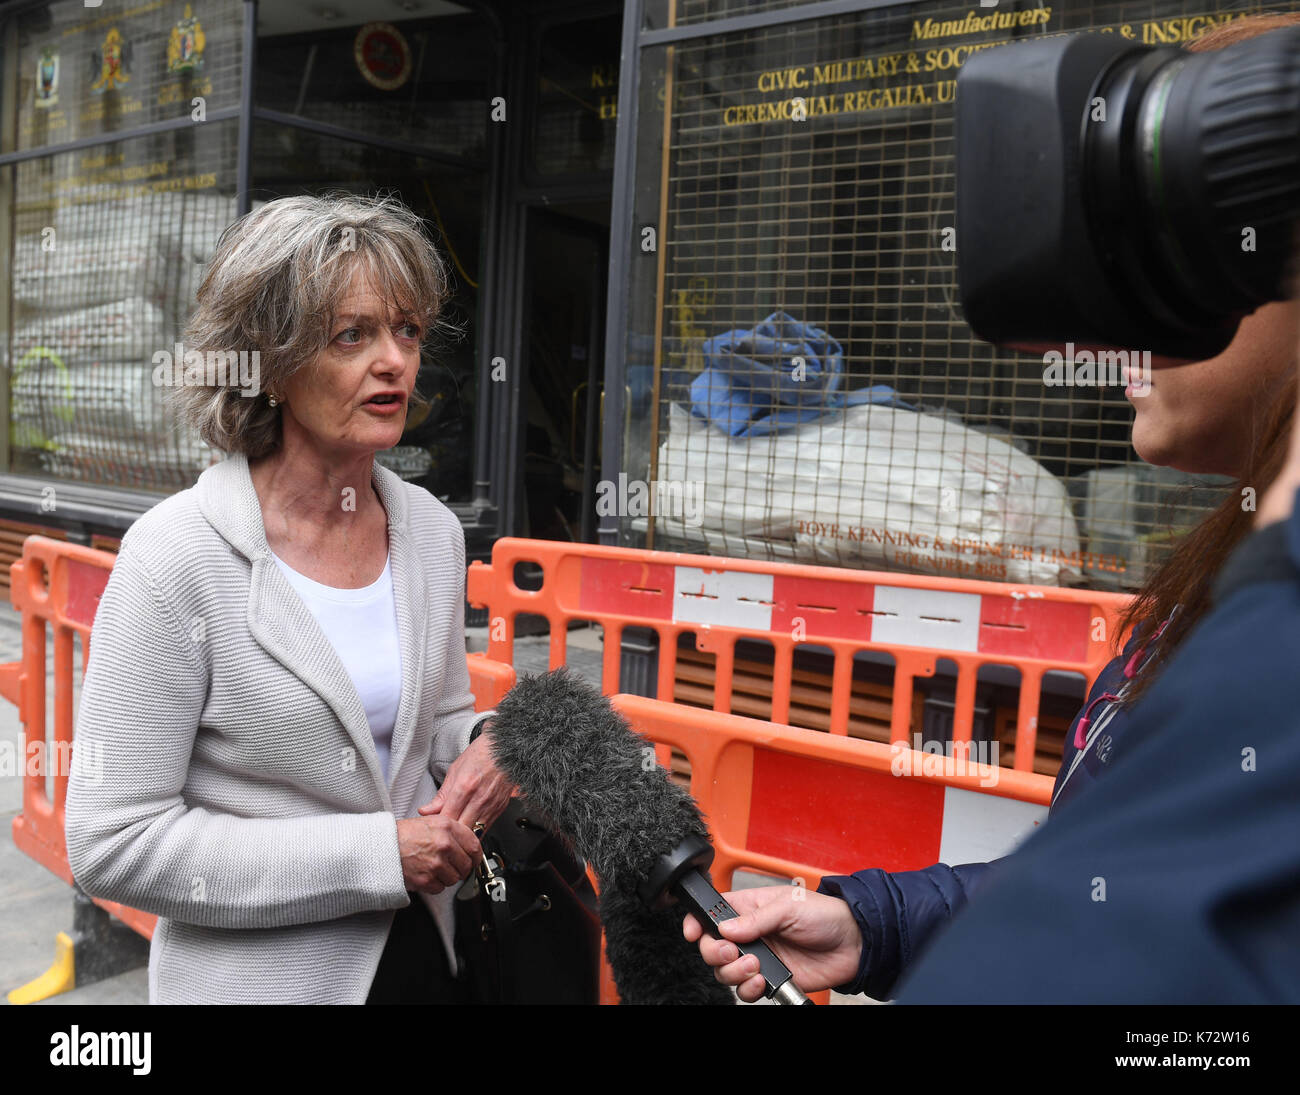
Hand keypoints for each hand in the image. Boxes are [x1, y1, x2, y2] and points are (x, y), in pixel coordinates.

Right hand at [395, 814, 480, 893]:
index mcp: (447, 827)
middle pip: (467, 865)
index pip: (474, 845)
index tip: (473, 859)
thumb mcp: (431, 821)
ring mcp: (436, 863)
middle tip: (450, 865)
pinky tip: (426, 873)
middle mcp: (444, 845)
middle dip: (460, 867)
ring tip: (434, 867)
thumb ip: (452, 830)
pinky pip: (440, 888)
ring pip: (455, 878)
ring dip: (447, 876)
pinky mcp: (427, 879)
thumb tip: (467, 843)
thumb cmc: (403, 834)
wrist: (382, 847)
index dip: (475, 855)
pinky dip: (434, 884)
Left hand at [419, 730, 513, 829]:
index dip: (437, 826)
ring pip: (474, 833)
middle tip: (441, 835)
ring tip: (454, 837)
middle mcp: (479, 798)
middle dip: (449, 835)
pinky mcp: (500, 809)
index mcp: (464, 787)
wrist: (505, 750)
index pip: (447, 818)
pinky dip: (475, 833)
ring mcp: (491, 805)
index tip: (432, 828)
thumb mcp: (454, 771)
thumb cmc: (480, 756)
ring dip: (463, 837)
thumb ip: (441, 795)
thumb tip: (426, 811)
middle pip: (460, 829)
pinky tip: (468, 830)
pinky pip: (486, 829)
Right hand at [682, 886, 862, 1001]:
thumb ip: (755, 919)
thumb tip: (725, 928)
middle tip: (731, 953)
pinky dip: (748, 989)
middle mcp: (749, 934)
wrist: (853, 943)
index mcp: (749, 908)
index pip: (712, 913)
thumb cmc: (824, 914)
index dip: (697, 923)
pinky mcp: (769, 979)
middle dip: (714, 952)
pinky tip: (761, 981)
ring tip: (755, 966)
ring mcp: (759, 957)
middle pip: (712, 947)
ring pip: (725, 971)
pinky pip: (746, 990)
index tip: (693, 932)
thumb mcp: (788, 906)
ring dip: (733, 972)